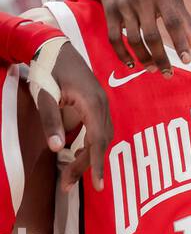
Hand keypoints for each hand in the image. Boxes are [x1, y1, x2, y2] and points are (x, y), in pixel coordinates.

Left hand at [44, 44, 111, 191]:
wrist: (56, 48)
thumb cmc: (49, 70)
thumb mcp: (44, 95)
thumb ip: (50, 120)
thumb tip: (57, 149)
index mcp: (93, 104)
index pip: (98, 141)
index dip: (96, 164)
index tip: (96, 185)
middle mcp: (103, 106)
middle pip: (101, 142)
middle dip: (87, 166)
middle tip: (67, 185)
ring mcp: (103, 104)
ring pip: (102, 137)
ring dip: (90, 157)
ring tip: (72, 174)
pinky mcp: (98, 104)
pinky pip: (101, 129)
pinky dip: (92, 145)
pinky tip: (80, 153)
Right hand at [100, 0, 190, 72]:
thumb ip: (184, 19)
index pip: (173, 23)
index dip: (180, 43)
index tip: (187, 60)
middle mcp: (142, 0)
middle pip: (153, 36)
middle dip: (162, 58)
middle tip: (168, 74)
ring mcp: (123, 5)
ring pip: (133, 39)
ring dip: (143, 58)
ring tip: (153, 69)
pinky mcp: (109, 10)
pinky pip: (114, 37)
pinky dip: (122, 53)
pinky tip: (131, 63)